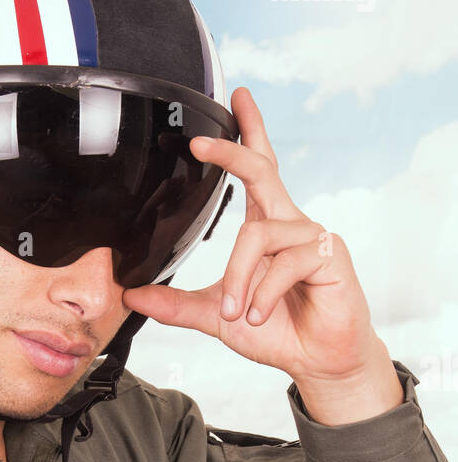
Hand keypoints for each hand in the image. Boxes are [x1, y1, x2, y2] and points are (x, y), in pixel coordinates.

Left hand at [122, 86, 403, 417]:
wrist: (316, 361)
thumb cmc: (277, 331)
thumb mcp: (216, 315)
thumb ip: (176, 304)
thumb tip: (132, 294)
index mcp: (267, 227)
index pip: (257, 169)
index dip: (246, 134)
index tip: (235, 99)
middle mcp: (289, 223)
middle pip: (261, 171)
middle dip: (232, 151)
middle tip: (201, 142)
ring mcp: (311, 236)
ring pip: (257, 237)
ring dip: (239, 279)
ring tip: (237, 311)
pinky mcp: (328, 254)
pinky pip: (283, 263)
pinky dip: (263, 292)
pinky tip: (260, 313)